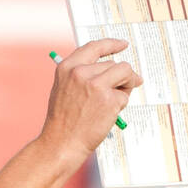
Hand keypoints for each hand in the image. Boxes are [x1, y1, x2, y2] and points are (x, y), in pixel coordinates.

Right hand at [42, 38, 142, 158]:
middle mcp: (81, 72)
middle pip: (115, 64)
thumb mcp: (63, 88)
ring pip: (125, 74)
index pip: (94, 47)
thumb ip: (81, 75)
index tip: (122, 45)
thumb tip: (109, 69)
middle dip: (123, 76)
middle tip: (122, 89)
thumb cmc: (63, 120)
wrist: (61, 143)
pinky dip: (121, 105)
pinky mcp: (109, 99)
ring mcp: (96, 85)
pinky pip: (125, 96)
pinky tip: (108, 114)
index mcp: (67, 67)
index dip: (111, 44)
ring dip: (126, 86)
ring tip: (114, 102)